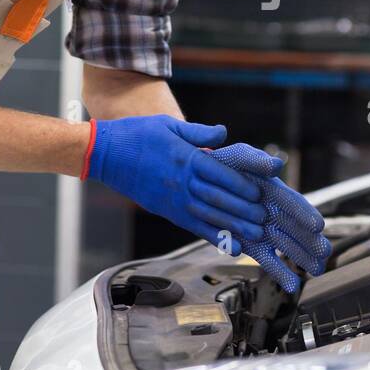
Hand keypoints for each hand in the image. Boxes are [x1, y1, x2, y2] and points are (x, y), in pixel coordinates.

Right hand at [84, 115, 266, 254]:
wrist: (104, 154)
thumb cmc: (136, 135)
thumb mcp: (169, 125)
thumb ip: (199, 132)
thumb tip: (223, 133)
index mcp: (185, 159)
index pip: (221, 174)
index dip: (242, 185)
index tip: (259, 192)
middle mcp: (181, 182)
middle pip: (219, 199)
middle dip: (244, 209)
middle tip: (264, 217)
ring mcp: (173, 199)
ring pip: (209, 216)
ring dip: (234, 226)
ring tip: (255, 233)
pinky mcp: (166, 211)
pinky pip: (193, 226)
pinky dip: (214, 236)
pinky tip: (230, 243)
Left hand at [207, 143, 331, 293]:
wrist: (201, 179)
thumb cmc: (225, 165)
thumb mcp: (239, 156)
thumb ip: (256, 161)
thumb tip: (276, 165)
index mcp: (275, 191)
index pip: (293, 204)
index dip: (304, 214)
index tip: (317, 225)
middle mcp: (274, 212)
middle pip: (297, 229)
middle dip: (311, 241)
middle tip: (325, 252)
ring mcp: (264, 231)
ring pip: (287, 246)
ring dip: (302, 258)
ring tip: (318, 270)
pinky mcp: (252, 245)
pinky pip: (268, 261)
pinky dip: (280, 274)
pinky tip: (293, 287)